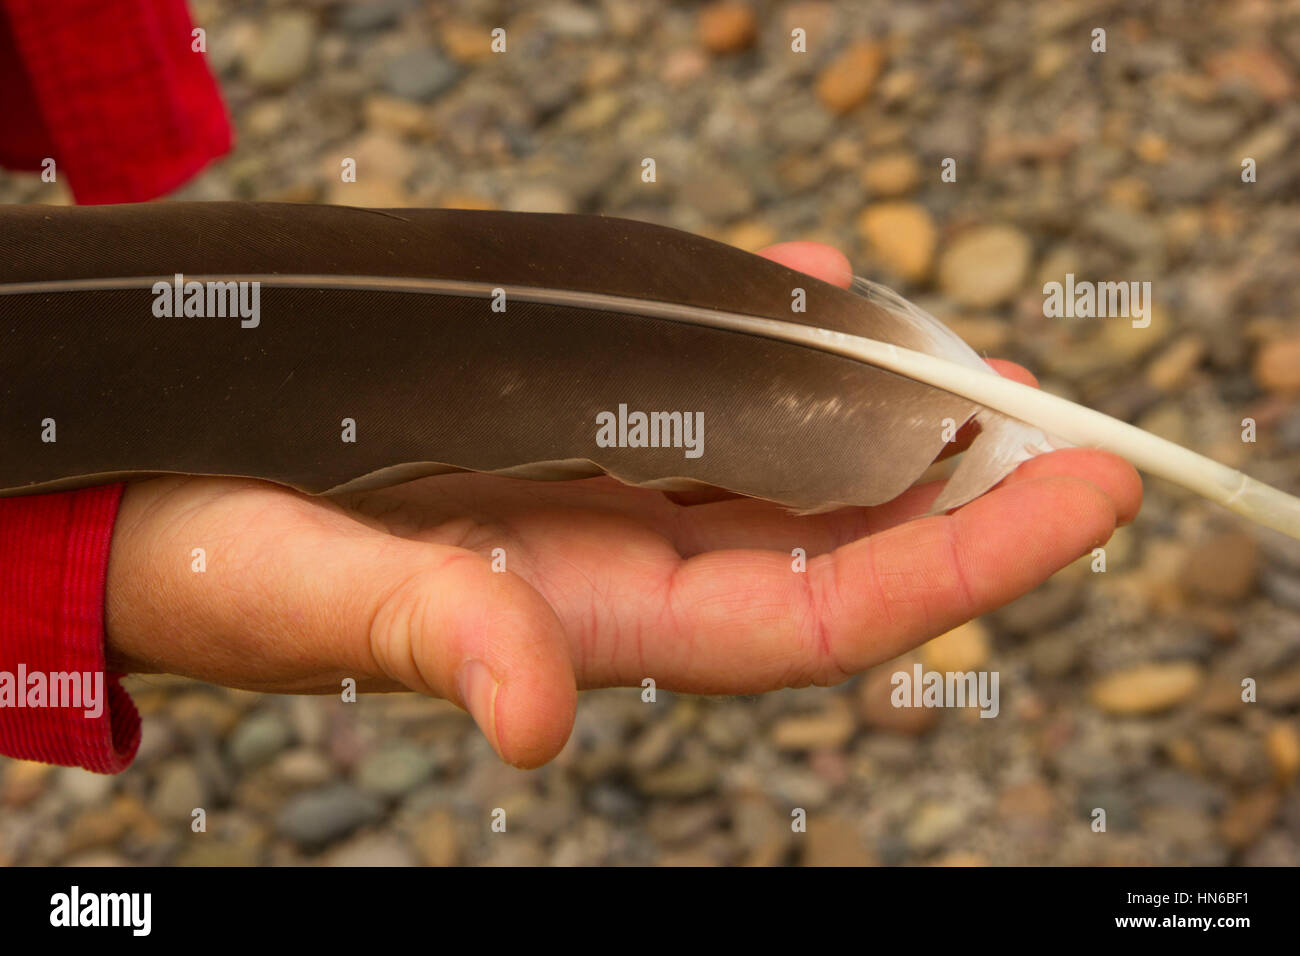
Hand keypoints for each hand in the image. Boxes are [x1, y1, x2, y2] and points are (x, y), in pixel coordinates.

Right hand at [105, 242, 1141, 767]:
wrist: (166, 498)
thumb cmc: (229, 562)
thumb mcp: (321, 593)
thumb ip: (438, 637)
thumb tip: (535, 715)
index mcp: (602, 616)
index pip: (830, 613)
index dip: (970, 562)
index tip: (1089, 490)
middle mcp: (630, 558)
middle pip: (841, 537)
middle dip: (964, 485)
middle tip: (1060, 414)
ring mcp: (608, 489)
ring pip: (786, 463)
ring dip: (882, 410)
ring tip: (962, 353)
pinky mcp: (571, 425)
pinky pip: (705, 389)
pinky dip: (768, 340)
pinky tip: (813, 294)